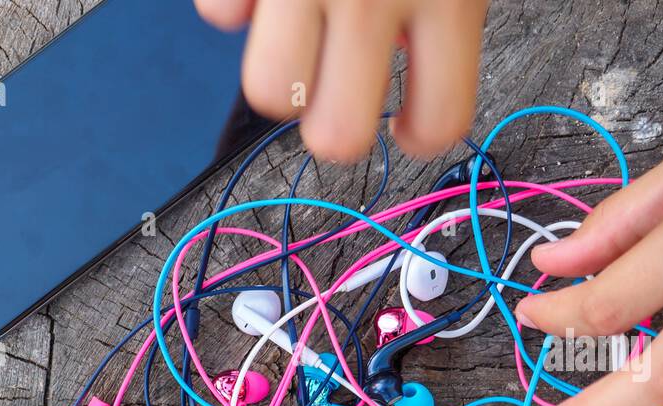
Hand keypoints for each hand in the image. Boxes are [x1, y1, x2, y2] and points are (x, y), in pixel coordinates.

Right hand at [195, 0, 488, 159]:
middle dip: (334, 123)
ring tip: (300, 37)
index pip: (438, 121)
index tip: (408, 125)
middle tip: (341, 90)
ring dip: (282, 73)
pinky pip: (221, 14)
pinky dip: (239, 6)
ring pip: (268, 91)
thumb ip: (441, 13)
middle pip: (335, 135)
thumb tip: (414, 86)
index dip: (421, 135)